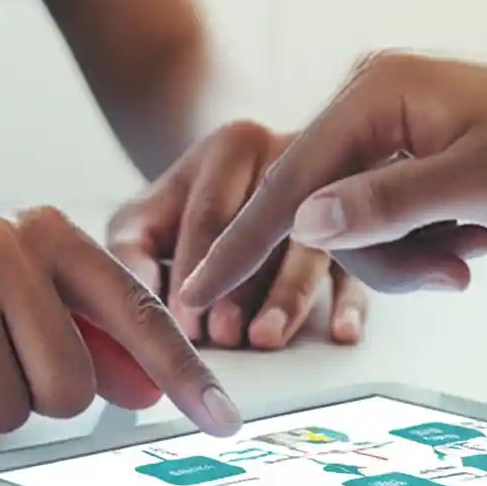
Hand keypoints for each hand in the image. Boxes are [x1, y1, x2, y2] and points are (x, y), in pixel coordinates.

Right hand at [0, 199, 240, 434]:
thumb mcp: (13, 289)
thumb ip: (84, 333)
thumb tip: (147, 386)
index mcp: (51, 229)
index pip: (137, 312)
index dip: (182, 373)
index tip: (219, 418)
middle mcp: (10, 238)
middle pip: (69, 384)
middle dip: (33, 397)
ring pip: (7, 404)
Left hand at [108, 121, 368, 348]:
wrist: (242, 177)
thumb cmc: (181, 211)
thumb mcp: (145, 217)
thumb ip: (131, 251)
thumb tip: (137, 295)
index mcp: (230, 147)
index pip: (210, 214)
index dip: (193, 270)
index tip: (183, 321)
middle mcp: (285, 157)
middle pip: (265, 228)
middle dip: (240, 288)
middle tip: (225, 335)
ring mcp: (328, 190)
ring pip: (311, 248)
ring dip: (287, 298)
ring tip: (265, 338)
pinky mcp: (356, 230)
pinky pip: (354, 268)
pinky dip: (348, 305)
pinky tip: (341, 334)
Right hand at [182, 52, 486, 306]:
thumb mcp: (474, 182)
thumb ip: (385, 204)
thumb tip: (303, 224)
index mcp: (375, 90)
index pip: (290, 177)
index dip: (243, 242)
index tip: (196, 290)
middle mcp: (369, 99)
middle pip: (322, 205)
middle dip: (380, 254)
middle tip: (448, 273)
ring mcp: (384, 125)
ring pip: (353, 220)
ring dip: (407, 253)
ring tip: (470, 251)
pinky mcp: (402, 151)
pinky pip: (381, 213)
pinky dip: (417, 241)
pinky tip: (467, 237)